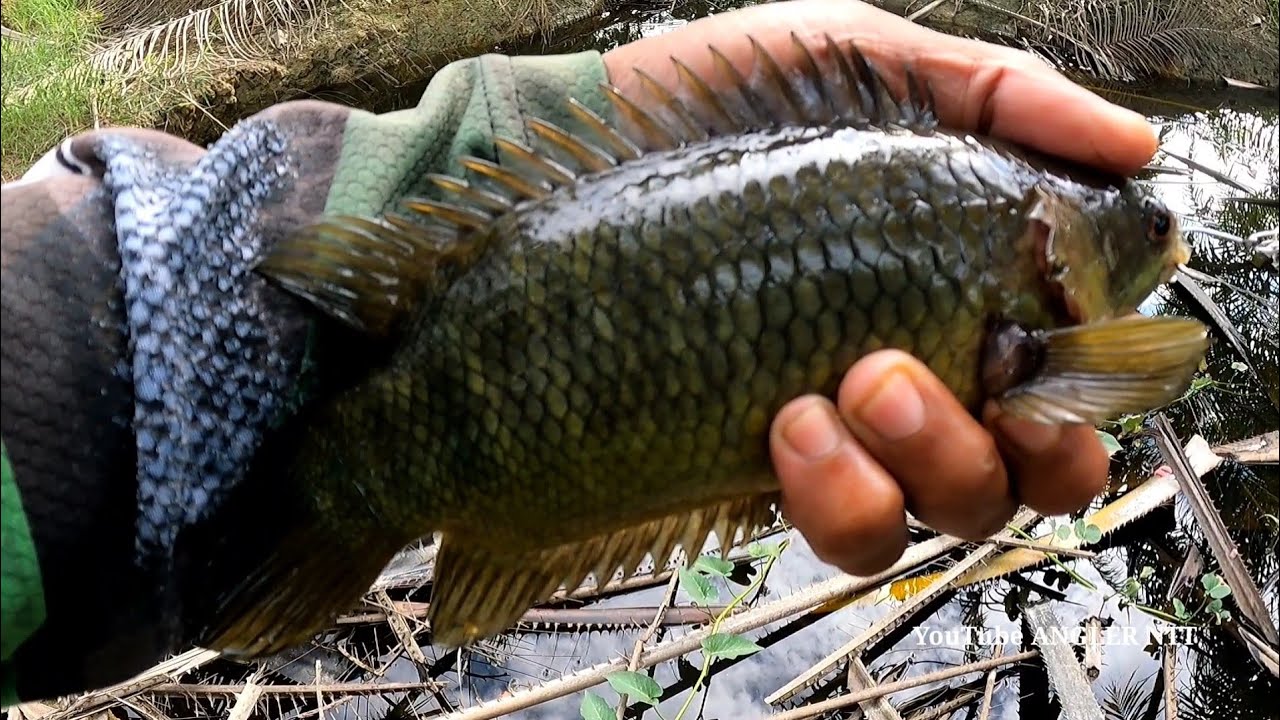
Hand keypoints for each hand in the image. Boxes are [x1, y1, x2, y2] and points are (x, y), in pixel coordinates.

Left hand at [604, 0, 1154, 574]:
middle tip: (909, 364)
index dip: (1086, 393)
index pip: (1069, 375)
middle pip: (1030, 470)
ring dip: (928, 465)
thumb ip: (999, 97)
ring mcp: (849, 431)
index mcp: (957, 287)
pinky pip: (852, 528)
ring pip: (946, 513)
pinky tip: (790, 427)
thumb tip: (1134, 145)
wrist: (578, 159)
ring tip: (847, 385)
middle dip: (1011, 443)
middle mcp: (921, 372)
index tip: (1043, 352)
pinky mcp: (773, 471)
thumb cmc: (716, 105)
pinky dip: (843, 496)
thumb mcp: (860, 61)